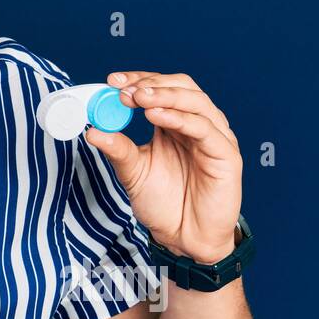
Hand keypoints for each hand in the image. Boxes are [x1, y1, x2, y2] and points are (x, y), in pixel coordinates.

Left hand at [83, 71, 241, 264]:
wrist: (184, 239)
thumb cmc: (164, 204)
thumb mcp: (133, 172)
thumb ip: (117, 149)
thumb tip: (91, 129)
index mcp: (175, 124)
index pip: (161, 88)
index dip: (138, 80)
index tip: (112, 81)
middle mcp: (197, 125)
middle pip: (182, 87)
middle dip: (152, 84)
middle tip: (124, 89)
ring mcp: (215, 138)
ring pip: (196, 102)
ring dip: (165, 95)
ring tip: (138, 98)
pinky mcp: (227, 155)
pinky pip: (205, 129)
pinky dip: (180, 118)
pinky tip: (156, 116)